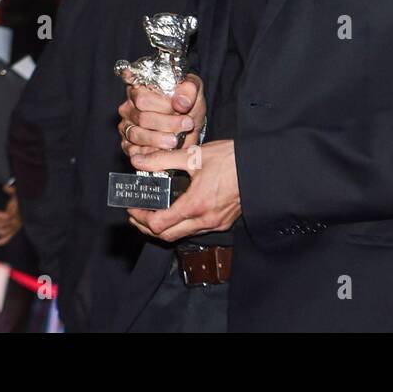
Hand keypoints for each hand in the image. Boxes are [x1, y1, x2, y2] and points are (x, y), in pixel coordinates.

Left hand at [0, 184, 20, 246]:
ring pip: (2, 232)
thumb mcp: (17, 193)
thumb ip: (11, 190)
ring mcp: (14, 229)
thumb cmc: (20, 201)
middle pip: (1, 224)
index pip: (4, 216)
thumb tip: (5, 187)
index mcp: (17, 214)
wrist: (28, 209)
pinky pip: (5, 240)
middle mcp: (16, 223)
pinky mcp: (12, 233)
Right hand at [117, 71, 205, 156]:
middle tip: (187, 124)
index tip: (183, 108)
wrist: (189, 123)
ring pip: (137, 134)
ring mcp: (126, 126)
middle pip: (142, 117)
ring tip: (176, 140)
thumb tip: (180, 103)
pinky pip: (134, 152)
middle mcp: (128, 107)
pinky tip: (164, 151)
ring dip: (158, 139)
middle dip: (166, 123)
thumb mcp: (193, 90)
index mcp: (139, 88)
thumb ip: (189, 90)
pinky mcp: (128, 145)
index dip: (163, 104)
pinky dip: (149, 153)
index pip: (143, 97)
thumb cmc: (187, 103)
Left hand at [126, 140, 240, 242]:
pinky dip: (181, 224)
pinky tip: (177, 211)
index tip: (132, 208)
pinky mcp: (223, 222)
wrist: (260, 167)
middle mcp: (205, 220)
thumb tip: (138, 161)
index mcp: (195, 204)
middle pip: (167, 236)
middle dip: (147, 228)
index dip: (141, 218)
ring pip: (182, 234)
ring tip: (153, 213)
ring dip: (164, 228)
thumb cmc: (231, 159)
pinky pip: (196, 229)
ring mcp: (215, 223)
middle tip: (137, 215)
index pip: (159, 224)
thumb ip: (162, 159)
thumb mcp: (193, 156)